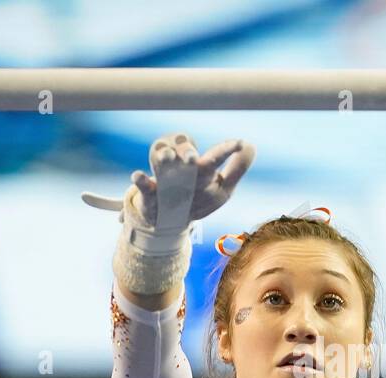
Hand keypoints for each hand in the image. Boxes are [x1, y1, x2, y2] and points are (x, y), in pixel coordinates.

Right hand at [81, 133, 256, 231]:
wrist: (173, 224)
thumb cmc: (200, 200)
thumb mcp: (223, 190)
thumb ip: (237, 168)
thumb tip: (249, 145)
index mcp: (202, 166)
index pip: (213, 153)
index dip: (224, 150)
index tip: (238, 144)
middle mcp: (183, 166)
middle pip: (183, 148)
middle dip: (188, 149)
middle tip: (194, 159)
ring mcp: (164, 178)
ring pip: (160, 158)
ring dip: (163, 155)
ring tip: (166, 156)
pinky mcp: (149, 193)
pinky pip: (141, 183)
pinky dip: (139, 179)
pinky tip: (137, 176)